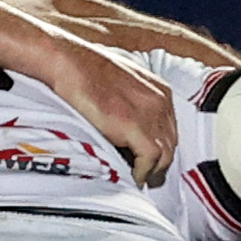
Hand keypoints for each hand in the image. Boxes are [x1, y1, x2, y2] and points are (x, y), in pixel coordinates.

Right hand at [30, 32, 178, 178]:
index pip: (170, 129)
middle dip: (160, 163)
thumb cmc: (86, 70)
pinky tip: (131, 175)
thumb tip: (128, 124)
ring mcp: (149, 113)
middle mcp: (160, 101)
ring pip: (165, 155)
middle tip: (146, 175)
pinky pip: (150, 159)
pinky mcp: (133, 125)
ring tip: (137, 177)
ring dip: (151, 171)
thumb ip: (133, 102)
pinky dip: (142, 172)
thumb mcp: (122, 82)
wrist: (69, 63)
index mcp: (159, 90)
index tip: (151, 160)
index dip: (161, 148)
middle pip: (171, 143)